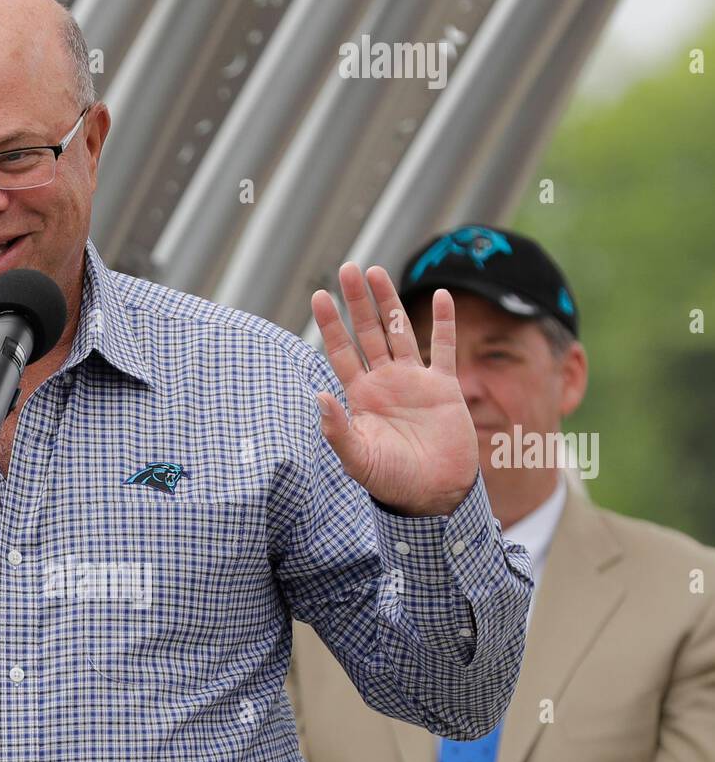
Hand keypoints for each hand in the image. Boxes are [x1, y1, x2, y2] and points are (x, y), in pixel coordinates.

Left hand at [310, 263, 478, 515]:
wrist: (433, 494)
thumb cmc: (391, 481)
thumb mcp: (358, 460)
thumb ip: (337, 431)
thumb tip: (318, 397)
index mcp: (361, 397)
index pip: (342, 352)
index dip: (331, 324)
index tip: (319, 295)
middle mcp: (384, 383)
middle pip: (368, 333)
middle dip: (358, 301)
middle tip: (348, 267)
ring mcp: (414, 382)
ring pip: (400, 332)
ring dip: (389, 302)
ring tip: (376, 271)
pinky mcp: (444, 387)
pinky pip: (442, 348)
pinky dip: (444, 322)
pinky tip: (442, 295)